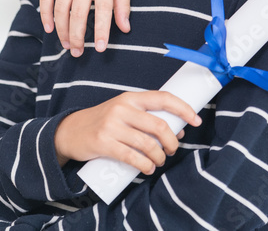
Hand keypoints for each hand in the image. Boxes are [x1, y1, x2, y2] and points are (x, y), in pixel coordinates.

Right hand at [39, 0, 130, 56]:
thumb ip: (123, 3)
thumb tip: (125, 28)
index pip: (103, 11)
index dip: (102, 32)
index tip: (101, 49)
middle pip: (78, 14)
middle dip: (78, 37)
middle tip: (78, 53)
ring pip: (60, 9)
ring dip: (62, 30)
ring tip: (67, 44)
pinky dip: (45, 14)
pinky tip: (50, 28)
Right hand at [54, 91, 200, 173]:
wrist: (70, 131)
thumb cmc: (104, 121)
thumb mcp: (124, 112)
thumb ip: (148, 118)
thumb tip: (179, 130)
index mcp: (131, 98)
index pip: (164, 98)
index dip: (183, 109)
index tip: (196, 120)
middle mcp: (122, 108)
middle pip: (159, 126)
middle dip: (172, 142)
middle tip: (172, 150)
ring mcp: (112, 126)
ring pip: (148, 144)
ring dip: (159, 157)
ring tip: (159, 161)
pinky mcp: (103, 143)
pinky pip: (132, 157)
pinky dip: (145, 166)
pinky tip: (148, 169)